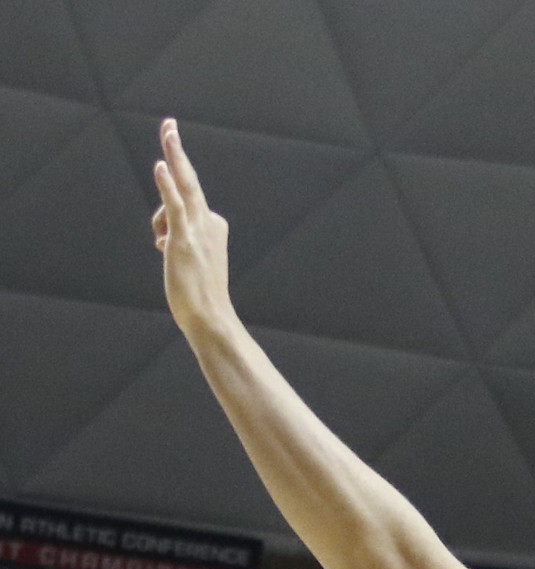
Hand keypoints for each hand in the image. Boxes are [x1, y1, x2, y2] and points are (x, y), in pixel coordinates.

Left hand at [151, 119, 236, 337]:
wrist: (210, 318)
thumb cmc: (200, 295)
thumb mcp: (192, 262)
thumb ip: (178, 242)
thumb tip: (163, 239)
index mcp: (214, 226)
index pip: (183, 204)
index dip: (164, 219)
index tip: (164, 211)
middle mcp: (209, 222)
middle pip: (188, 179)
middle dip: (176, 148)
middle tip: (169, 123)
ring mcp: (196, 228)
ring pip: (178, 190)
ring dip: (173, 162)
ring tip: (169, 172)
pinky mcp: (182, 238)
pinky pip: (173, 204)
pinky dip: (167, 185)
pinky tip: (161, 165)